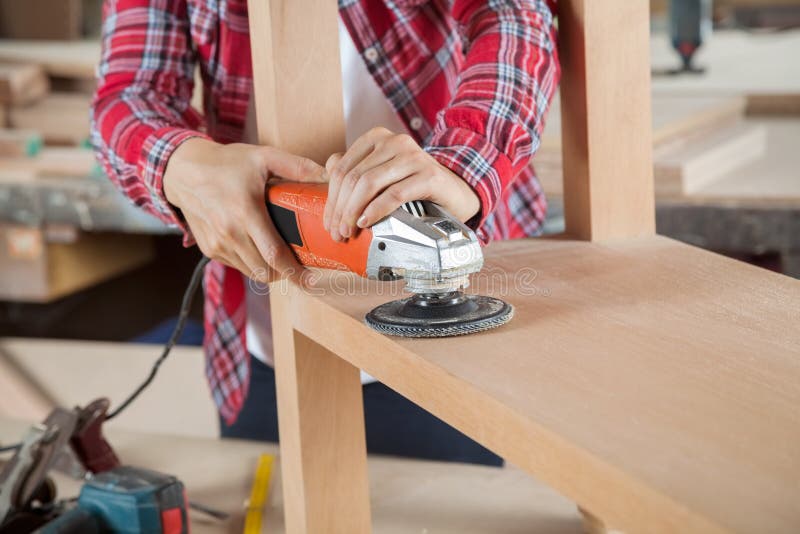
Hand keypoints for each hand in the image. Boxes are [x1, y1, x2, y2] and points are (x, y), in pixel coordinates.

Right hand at [164, 138, 324, 285]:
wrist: (183, 171)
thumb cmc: (228, 162)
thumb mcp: (264, 156)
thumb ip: (299, 167)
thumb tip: (329, 177)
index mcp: (245, 212)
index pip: (274, 255)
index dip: (295, 272)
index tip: (312, 281)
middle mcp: (229, 233)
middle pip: (265, 270)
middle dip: (287, 274)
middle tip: (302, 266)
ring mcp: (217, 244)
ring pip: (252, 272)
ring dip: (270, 270)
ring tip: (282, 257)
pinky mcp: (209, 249)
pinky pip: (238, 266)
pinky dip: (252, 263)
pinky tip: (259, 247)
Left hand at [322, 127, 480, 240]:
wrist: (457, 191)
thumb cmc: (415, 186)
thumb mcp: (383, 174)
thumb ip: (356, 168)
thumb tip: (328, 169)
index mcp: (377, 138)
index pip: (342, 168)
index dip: (331, 198)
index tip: (329, 223)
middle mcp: (394, 142)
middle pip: (353, 177)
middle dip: (340, 209)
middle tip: (337, 233)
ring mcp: (413, 156)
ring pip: (369, 184)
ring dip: (353, 213)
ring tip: (349, 232)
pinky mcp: (428, 176)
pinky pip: (393, 195)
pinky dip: (376, 211)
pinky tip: (366, 223)